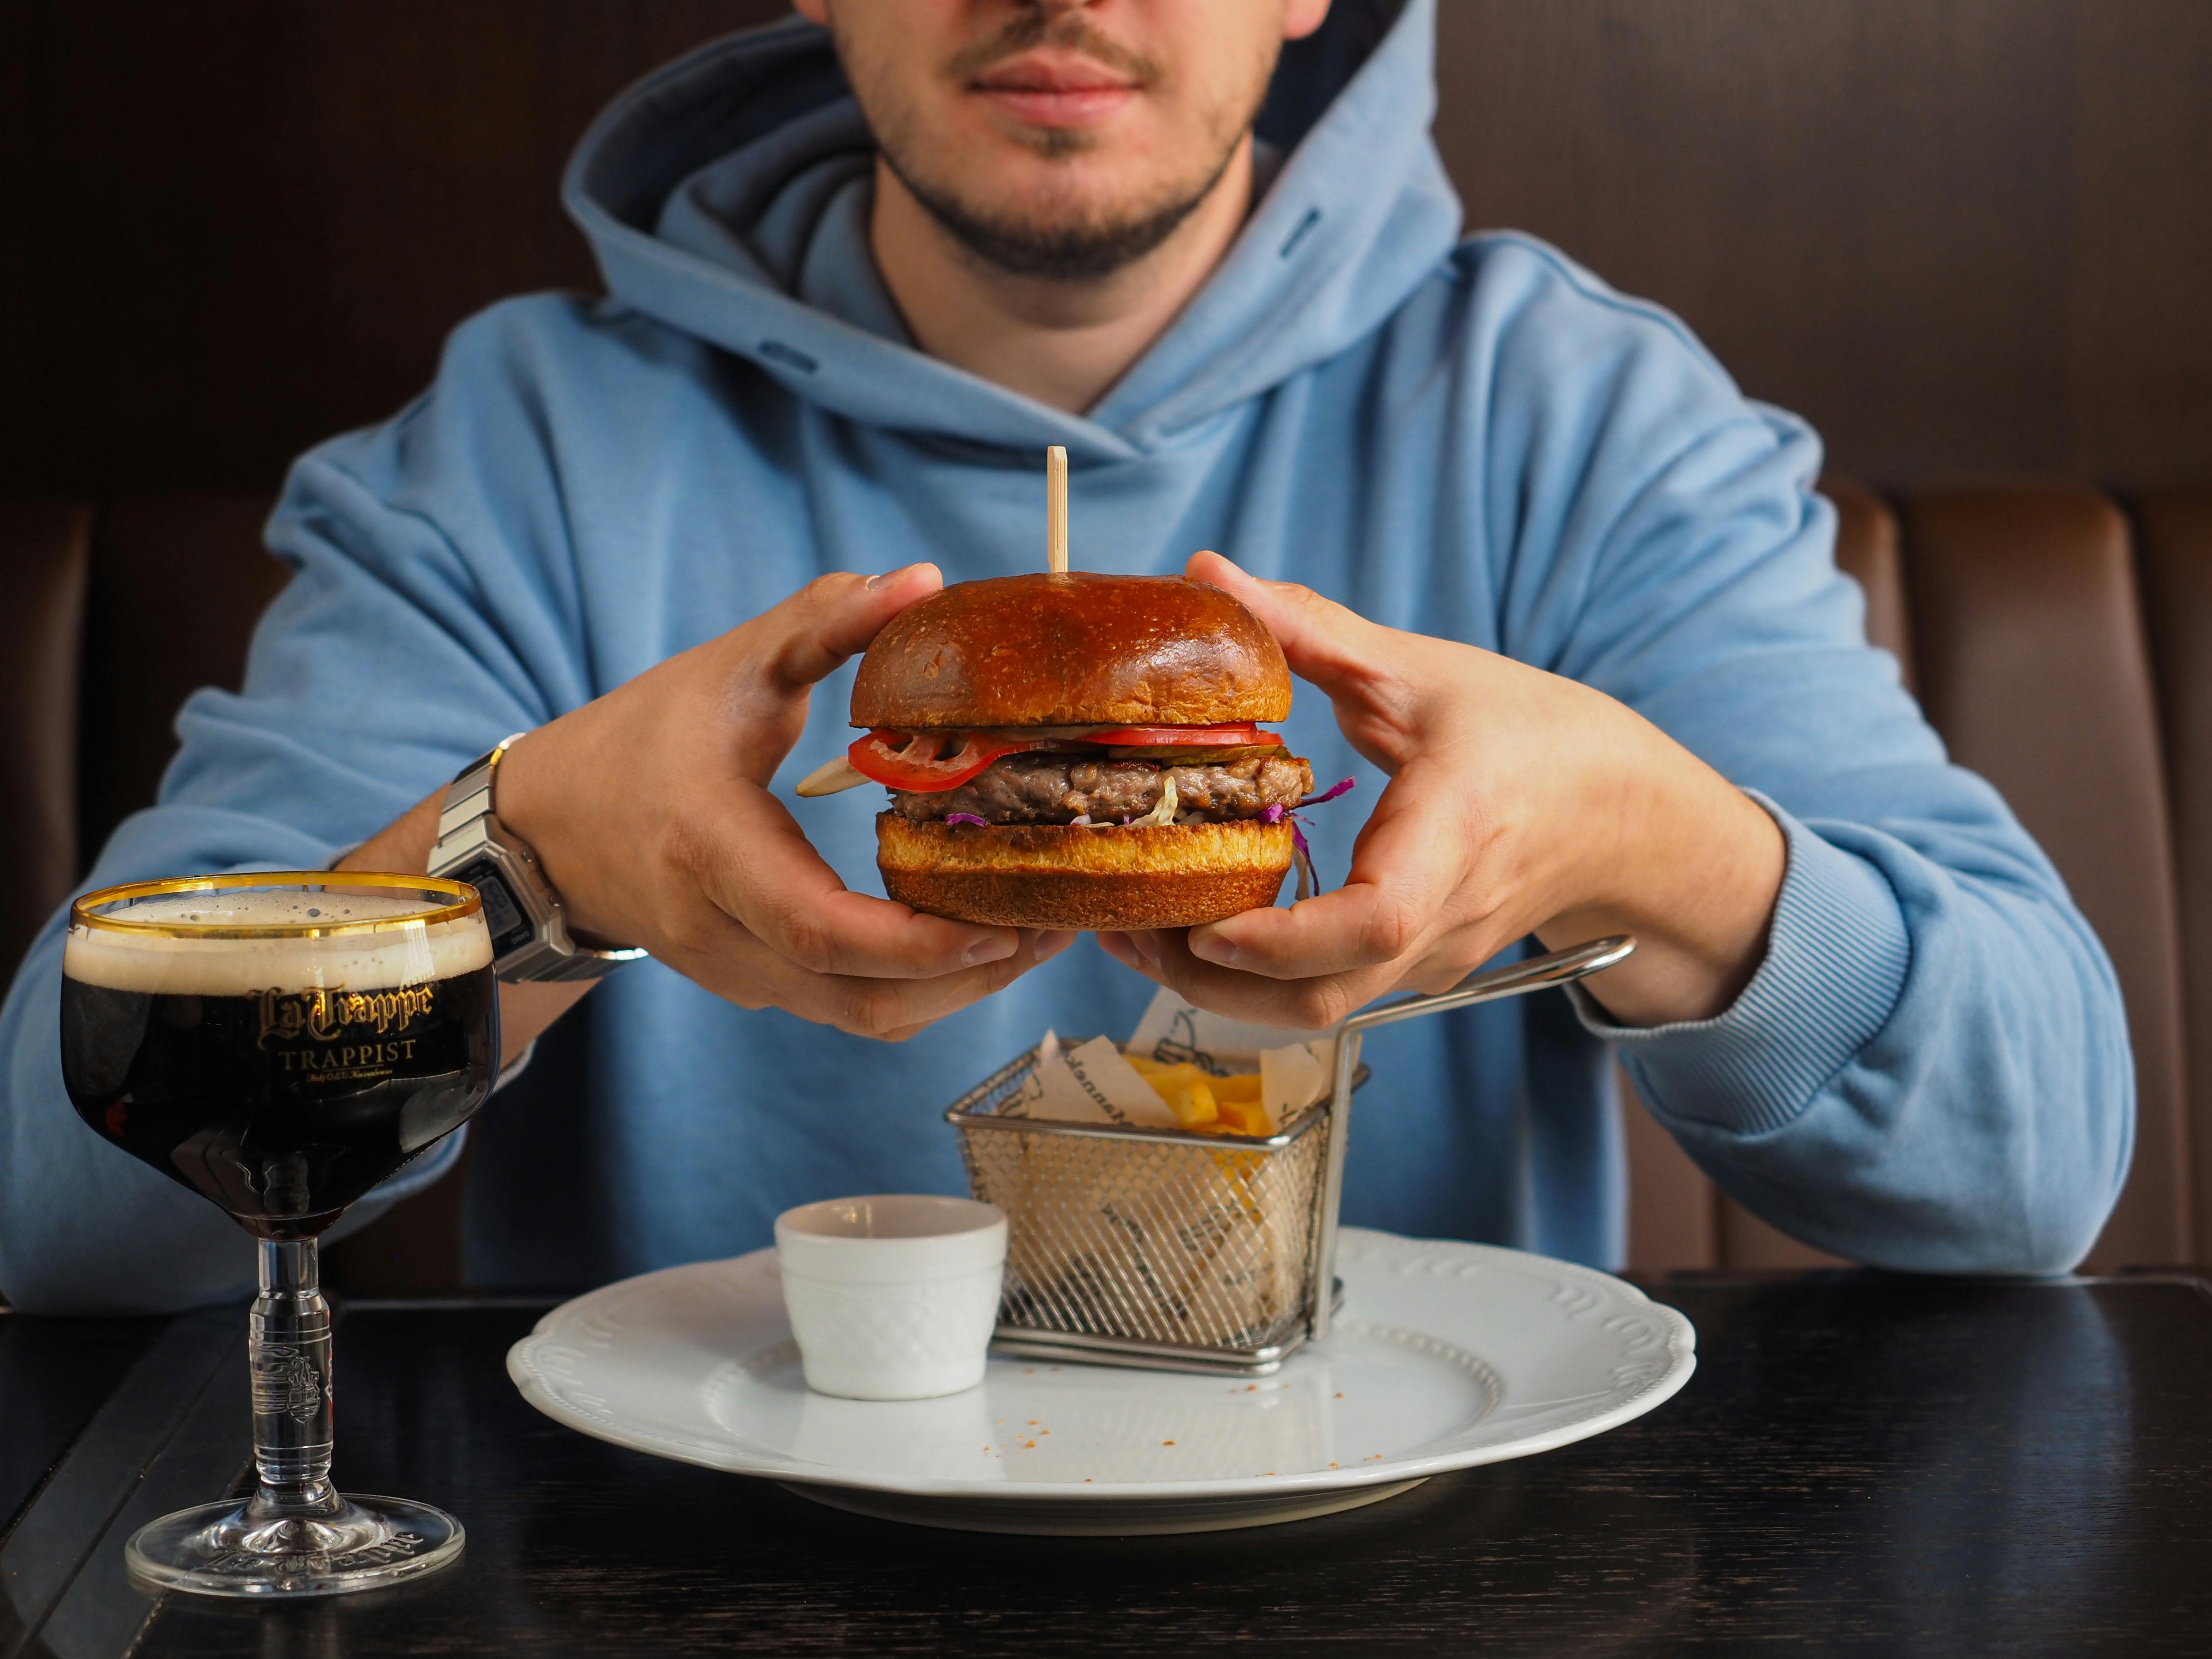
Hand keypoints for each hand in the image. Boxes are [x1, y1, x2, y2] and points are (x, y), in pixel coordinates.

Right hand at [475, 565, 1070, 1040]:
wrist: (550, 828)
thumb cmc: (643, 738)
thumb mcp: (732, 667)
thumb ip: (825, 622)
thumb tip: (923, 579)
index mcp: (710, 850)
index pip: (819, 929)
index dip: (915, 942)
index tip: (1000, 921)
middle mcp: (721, 932)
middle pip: (862, 998)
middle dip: (970, 975)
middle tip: (1055, 926)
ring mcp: (736, 973)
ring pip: (865, 1019)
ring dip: (957, 990)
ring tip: (1035, 934)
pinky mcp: (753, 986)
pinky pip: (850, 1008)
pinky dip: (919, 987)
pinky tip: (973, 938)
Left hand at [1096, 552, 1784, 1029]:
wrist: (1619, 814)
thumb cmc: (1529, 735)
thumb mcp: (1418, 672)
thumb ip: (1309, 628)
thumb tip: (1206, 570)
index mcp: (1453, 836)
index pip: (1375, 919)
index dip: (1284, 939)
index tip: (1207, 927)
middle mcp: (1439, 917)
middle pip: (1322, 996)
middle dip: (1211, 982)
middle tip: (1122, 927)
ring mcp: (1426, 957)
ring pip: (1316, 1013)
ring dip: (1219, 992)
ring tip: (1133, 934)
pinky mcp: (1412, 969)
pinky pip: (1326, 996)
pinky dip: (1254, 981)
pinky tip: (1193, 933)